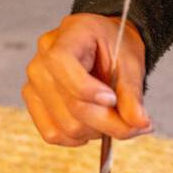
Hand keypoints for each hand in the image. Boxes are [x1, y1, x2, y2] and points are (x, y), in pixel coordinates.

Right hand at [22, 14, 151, 146]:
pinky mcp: (33, 104)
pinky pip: (53, 134)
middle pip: (72, 106)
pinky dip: (76, 138)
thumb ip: (133, 95)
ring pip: (65, 126)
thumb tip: (140, 124)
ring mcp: (33, 84)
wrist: (103, 49)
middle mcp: (42, 59)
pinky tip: (89, 124)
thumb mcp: (130, 64)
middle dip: (105, 120)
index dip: (88, 89)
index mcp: (67, 35)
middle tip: (128, 120)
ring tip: (107, 116)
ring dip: (94, 131)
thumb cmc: (115, 49)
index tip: (113, 99)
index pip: (62, 63)